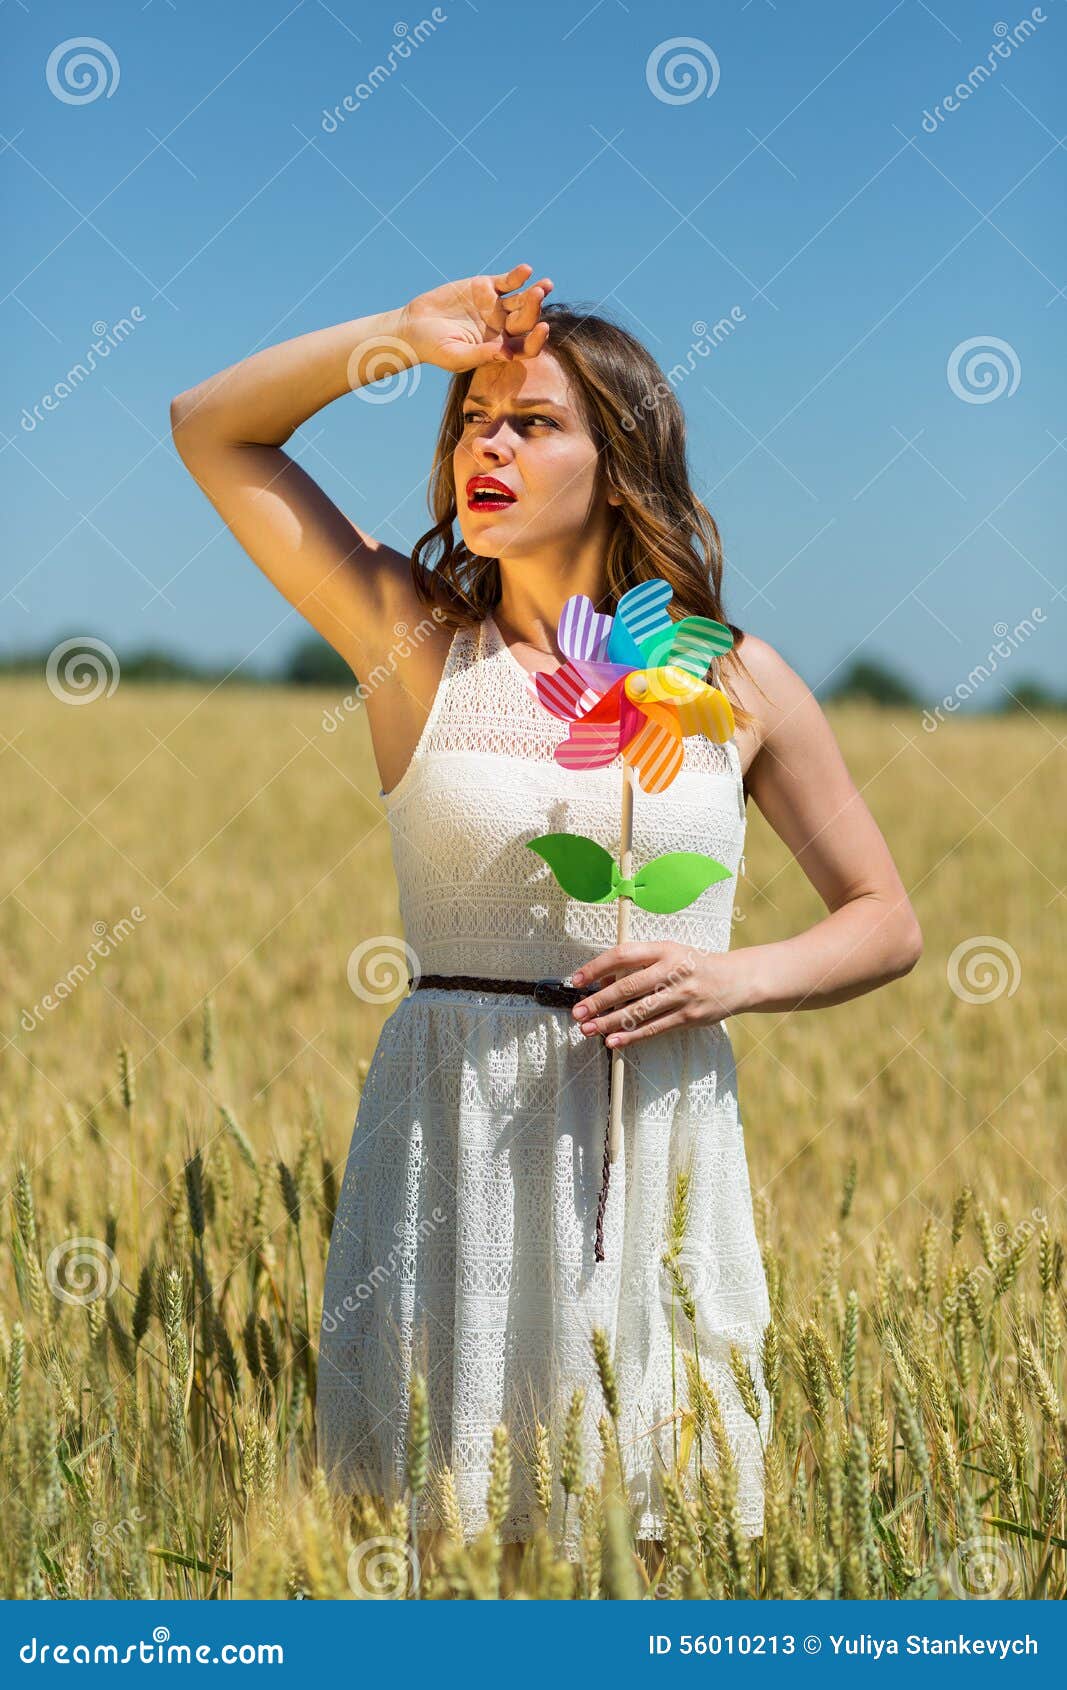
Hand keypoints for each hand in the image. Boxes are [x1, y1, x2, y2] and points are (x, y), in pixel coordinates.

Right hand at [397, 262, 552, 373]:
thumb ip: (481, 355)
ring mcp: (496, 307)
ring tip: (544, 285)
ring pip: (522, 300)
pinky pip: (507, 282)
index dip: (537, 339)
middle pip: (527, 320)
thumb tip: (508, 354)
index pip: (526, 347)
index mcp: (500, 349)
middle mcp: (502, 329)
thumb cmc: (433, 348)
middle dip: (534, 309)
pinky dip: (517, 276)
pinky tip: (526, 270)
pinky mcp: (486, 288)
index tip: (543, 328)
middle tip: (537, 295)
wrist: (413, 326)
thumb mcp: (456, 356)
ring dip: (535, 293)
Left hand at [568, 942, 738, 1047]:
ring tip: (589, 1028)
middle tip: (578, 1012)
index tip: (577, 979)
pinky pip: (654, 1029)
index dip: (596, 967)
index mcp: (664, 949)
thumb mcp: (669, 952)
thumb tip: (603, 979)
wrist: (734, 980)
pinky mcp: (687, 1017)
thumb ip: (639, 962)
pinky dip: (631, 1037)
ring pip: (638, 1012)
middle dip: (598, 1001)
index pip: (623, 955)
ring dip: (609, 1022)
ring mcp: (681, 996)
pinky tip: (613, 1041)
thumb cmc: (693, 965)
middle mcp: (672, 971)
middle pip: (627, 987)